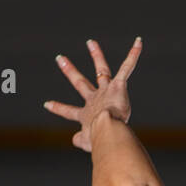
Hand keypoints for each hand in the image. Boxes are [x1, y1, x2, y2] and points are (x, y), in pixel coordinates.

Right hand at [44, 37, 142, 151]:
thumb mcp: (87, 142)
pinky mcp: (118, 86)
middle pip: (80, 83)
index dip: (58, 108)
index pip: (69, 112)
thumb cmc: (99, 139)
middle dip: (70, 71)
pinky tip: (138, 42)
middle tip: (60, 58)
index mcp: (86, 115)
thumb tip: (75, 139)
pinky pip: (126, 67)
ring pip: (101, 70)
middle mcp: (94, 100)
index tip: (47, 104)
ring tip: (91, 43)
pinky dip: (133, 55)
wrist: (107, 130)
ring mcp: (106, 91)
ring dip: (97, 56)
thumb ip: (81, 140)